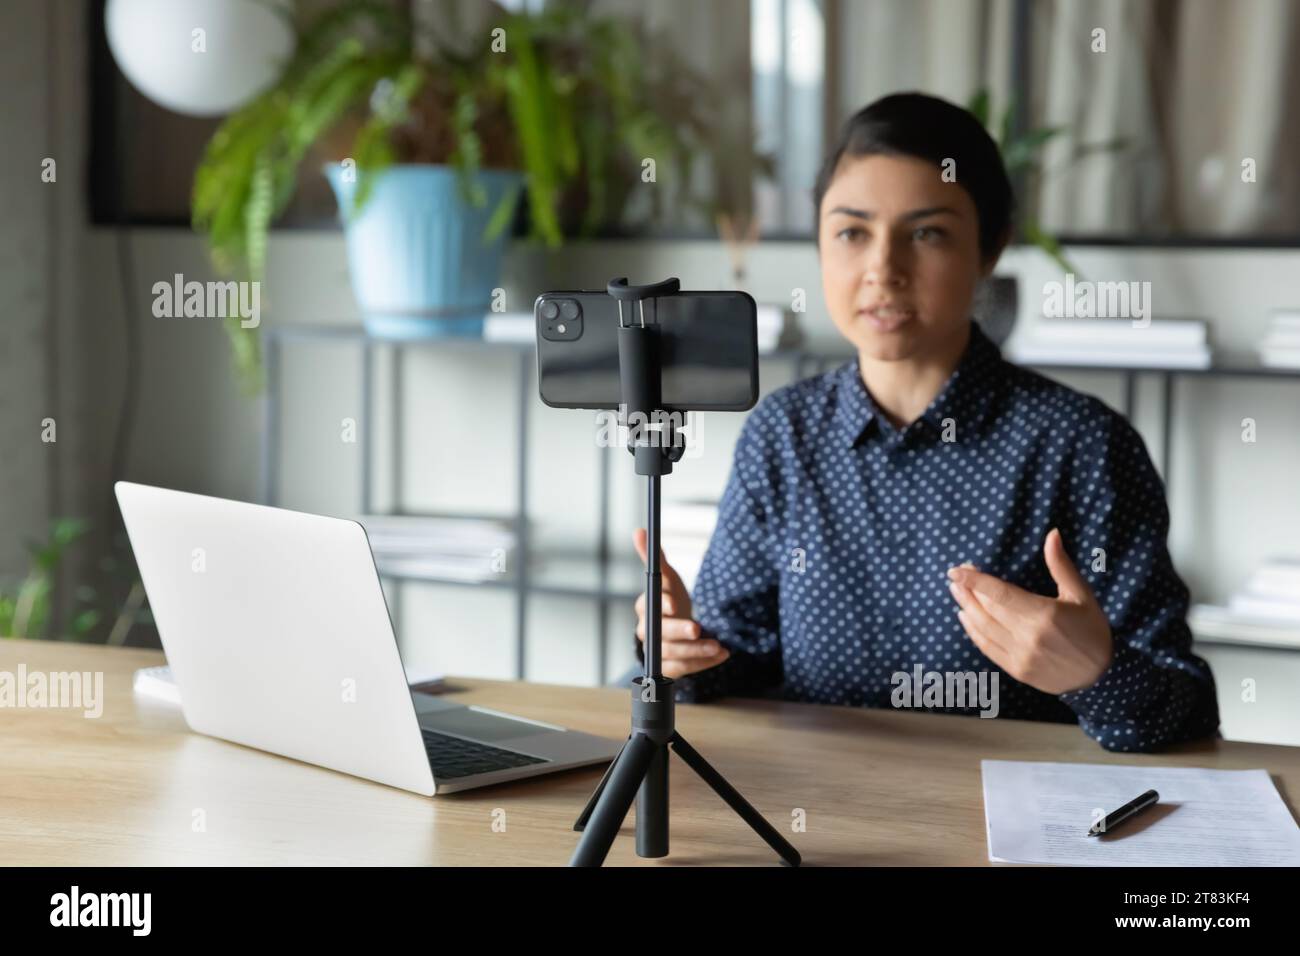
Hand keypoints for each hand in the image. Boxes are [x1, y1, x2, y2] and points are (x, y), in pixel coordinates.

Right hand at [632, 528, 730, 678]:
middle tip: (697, 628)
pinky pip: (686, 669)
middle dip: (679, 632)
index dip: (661, 606)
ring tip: (718, 646)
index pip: (649, 607)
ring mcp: (658, 652)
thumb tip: (640, 530)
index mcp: (645, 608)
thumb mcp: (666, 579)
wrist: (676, 630)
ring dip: (697, 651)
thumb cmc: (670, 601)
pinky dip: (704, 663)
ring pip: (674, 655)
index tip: (674, 605)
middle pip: (660, 635)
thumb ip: (655, 560)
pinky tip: (722, 654)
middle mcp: (648, 632)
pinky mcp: (670, 668)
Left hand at [946, 528, 1112, 694]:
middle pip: (988, 609)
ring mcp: (1021, 656)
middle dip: (969, 590)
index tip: (956, 569)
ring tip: (956, 591)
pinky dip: (972, 631)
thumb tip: (1052, 534)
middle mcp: (1029, 636)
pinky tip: (965, 616)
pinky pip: (987, 647)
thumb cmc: (1092, 629)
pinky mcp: (1017, 670)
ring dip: (966, 607)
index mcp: (1045, 614)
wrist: (1101, 675)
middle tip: (958, 576)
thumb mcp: (1082, 595)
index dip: (975, 580)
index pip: (1001, 593)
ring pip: (983, 628)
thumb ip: (1061, 565)